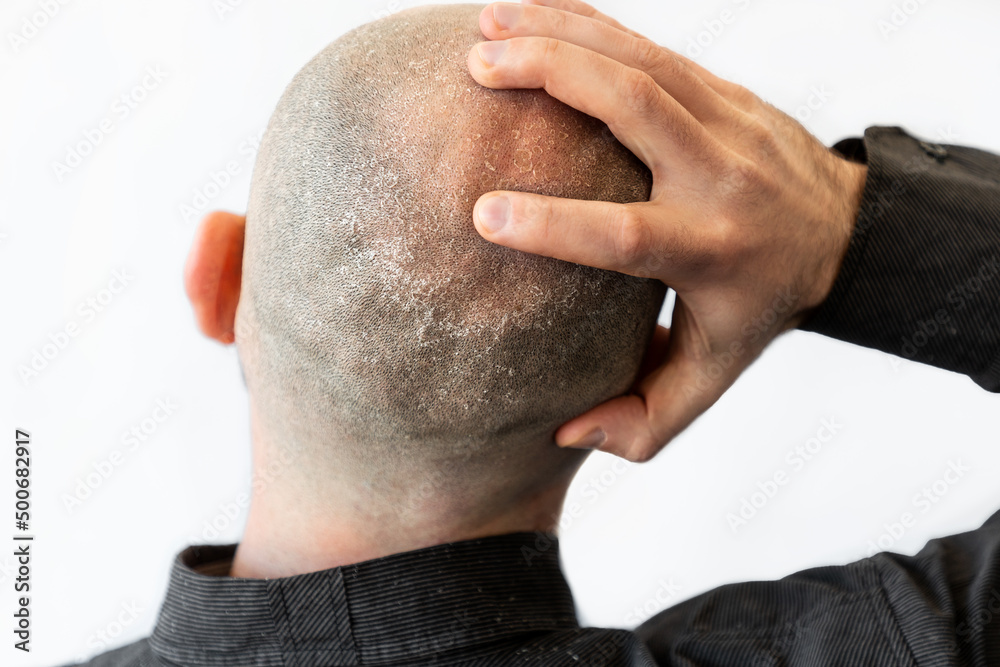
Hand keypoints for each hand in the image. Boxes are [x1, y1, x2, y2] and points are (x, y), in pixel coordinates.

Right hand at [467, 0, 867, 461]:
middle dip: (554, 76)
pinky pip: (651, 46)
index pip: (627, 234)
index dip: (556, 225)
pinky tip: (532, 11)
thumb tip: (565, 433)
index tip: (485, 214)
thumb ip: (646, 420)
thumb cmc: (761, 307)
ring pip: (641, 61)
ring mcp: (725, 122)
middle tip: (478, 66)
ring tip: (485, 25)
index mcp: (711, 252)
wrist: (844, 233)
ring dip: (560, 33)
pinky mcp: (722, 91)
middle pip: (637, 108)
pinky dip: (588, 22)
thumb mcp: (714, 375)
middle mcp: (720, 177)